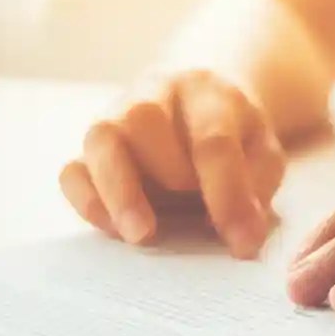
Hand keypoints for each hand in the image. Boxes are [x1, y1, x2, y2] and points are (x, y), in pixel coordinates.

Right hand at [59, 70, 286, 258]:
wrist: (197, 104)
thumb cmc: (231, 138)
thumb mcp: (262, 153)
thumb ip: (257, 186)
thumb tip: (242, 234)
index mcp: (206, 93)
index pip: (212, 139)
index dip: (228, 195)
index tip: (242, 242)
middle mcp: (153, 95)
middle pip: (145, 121)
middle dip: (171, 176)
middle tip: (197, 218)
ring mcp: (114, 118)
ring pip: (100, 139)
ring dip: (119, 191)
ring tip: (142, 235)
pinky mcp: (90, 151)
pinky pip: (72, 172)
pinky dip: (88, 202)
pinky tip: (115, 230)